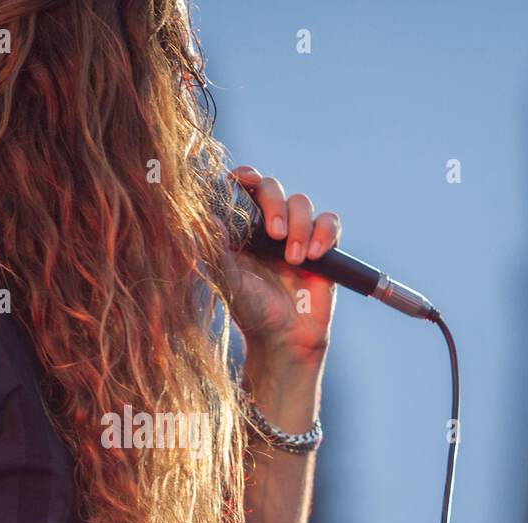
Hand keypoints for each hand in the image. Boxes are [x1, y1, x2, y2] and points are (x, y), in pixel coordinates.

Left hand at [222, 165, 340, 367]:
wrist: (285, 339)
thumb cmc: (251, 312)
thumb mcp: (228, 280)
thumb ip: (214, 248)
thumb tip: (198, 216)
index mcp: (240, 229)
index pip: (241, 189)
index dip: (243, 177)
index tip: (246, 179)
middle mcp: (266, 226)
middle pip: (272, 188)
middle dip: (275, 203)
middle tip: (275, 233)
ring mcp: (296, 233)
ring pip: (301, 202)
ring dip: (300, 226)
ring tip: (295, 259)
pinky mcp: (322, 245)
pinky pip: (329, 221)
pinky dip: (324, 233)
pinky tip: (315, 256)